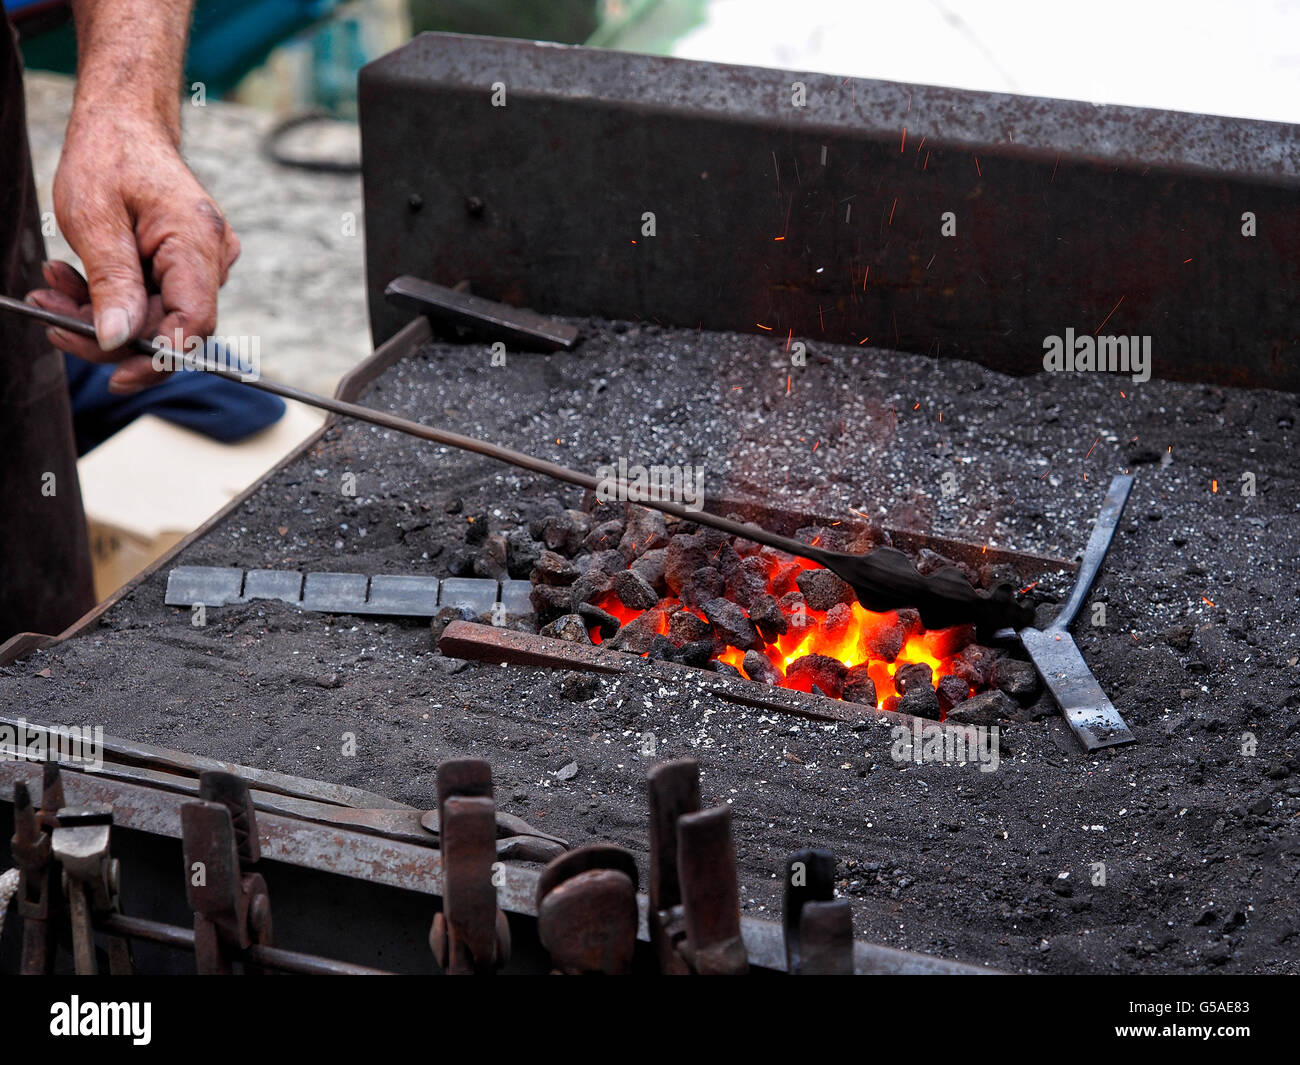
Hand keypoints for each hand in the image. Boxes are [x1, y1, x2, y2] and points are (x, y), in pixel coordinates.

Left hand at [30, 108, 239, 392]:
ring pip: (157, 316)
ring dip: (101, 313)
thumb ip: (110, 283)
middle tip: (48, 314)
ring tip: (52, 288)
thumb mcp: (93, 218)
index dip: (157, 357)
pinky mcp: (189, 265)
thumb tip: (118, 340)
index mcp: (196, 240)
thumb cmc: (108, 156)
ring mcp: (205, 261)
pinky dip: (113, 298)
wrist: (125, 123)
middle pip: (169, 326)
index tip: (117, 376)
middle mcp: (213, 255)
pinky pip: (156, 300)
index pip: (192, 322)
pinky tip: (76, 282)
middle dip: (108, 330)